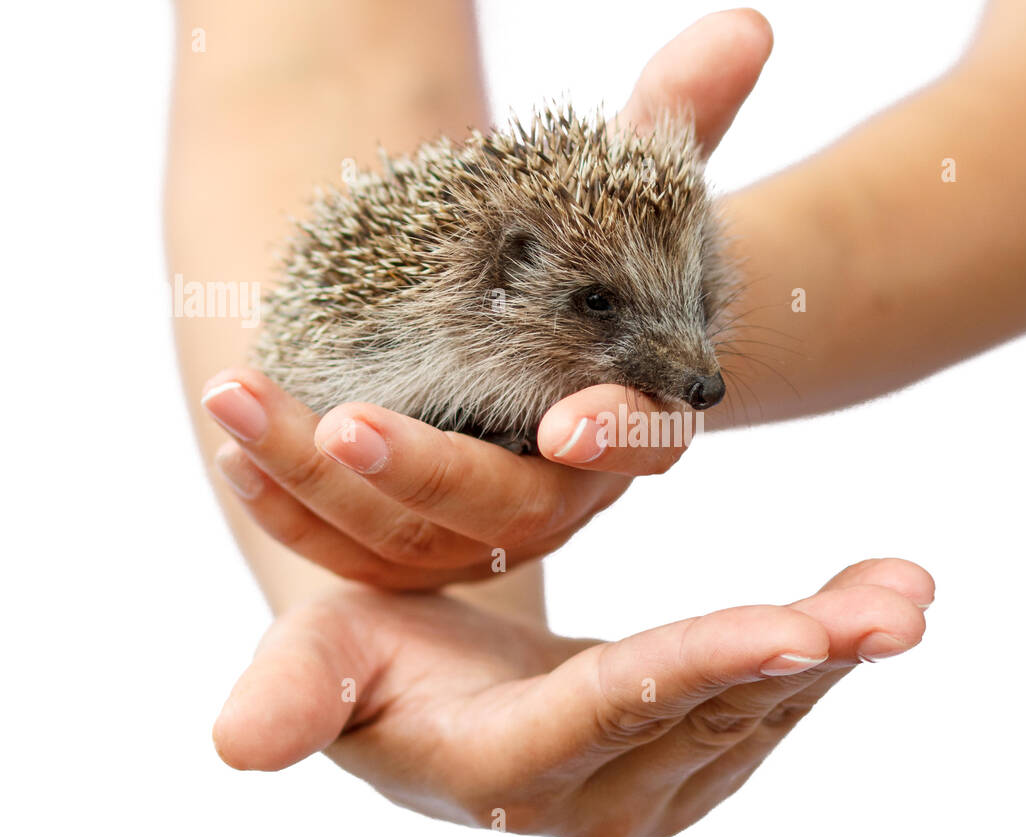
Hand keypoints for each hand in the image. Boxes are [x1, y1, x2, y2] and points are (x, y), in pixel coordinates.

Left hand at [201, 10, 774, 589]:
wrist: (550, 329)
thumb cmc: (597, 260)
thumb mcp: (632, 189)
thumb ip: (678, 123)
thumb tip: (747, 26)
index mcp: (636, 413)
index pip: (643, 438)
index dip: (616, 434)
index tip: (567, 425)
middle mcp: (565, 485)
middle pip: (509, 507)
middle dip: (427, 470)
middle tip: (349, 424)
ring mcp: (486, 518)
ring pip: (411, 537)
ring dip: (319, 482)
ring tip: (236, 399)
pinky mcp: (418, 531)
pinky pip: (356, 551)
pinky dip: (295, 510)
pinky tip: (235, 451)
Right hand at [213, 557, 932, 836]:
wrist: (424, 691)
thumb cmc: (371, 659)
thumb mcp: (320, 663)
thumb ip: (294, 695)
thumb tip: (236, 747)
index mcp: (507, 762)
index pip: (614, 709)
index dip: (698, 669)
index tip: (792, 626)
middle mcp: (594, 792)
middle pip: (713, 710)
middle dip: (808, 653)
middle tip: (902, 606)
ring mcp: (652, 784)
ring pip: (757, 710)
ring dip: (837, 649)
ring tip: (909, 588)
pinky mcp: (687, 761)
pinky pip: (765, 706)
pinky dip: (823, 654)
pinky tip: (877, 600)